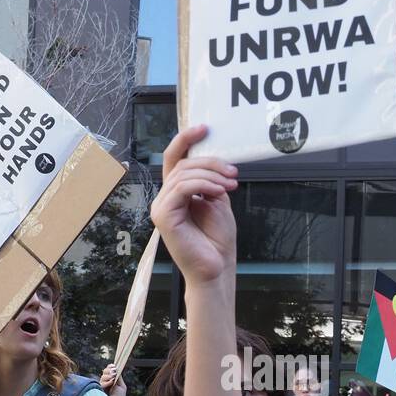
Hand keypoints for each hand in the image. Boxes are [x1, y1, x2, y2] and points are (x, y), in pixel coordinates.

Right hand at [99, 364, 126, 395]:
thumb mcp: (121, 387)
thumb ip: (119, 378)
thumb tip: (116, 369)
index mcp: (112, 380)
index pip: (110, 371)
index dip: (110, 367)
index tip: (113, 366)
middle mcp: (106, 382)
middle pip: (105, 371)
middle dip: (109, 371)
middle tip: (113, 374)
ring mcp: (101, 385)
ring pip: (103, 376)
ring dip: (108, 377)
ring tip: (112, 382)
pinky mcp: (97, 388)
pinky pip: (101, 382)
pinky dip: (106, 382)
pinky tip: (109, 385)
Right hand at [150, 125, 238, 286]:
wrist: (216, 268)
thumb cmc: (216, 240)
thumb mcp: (217, 201)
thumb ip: (211, 180)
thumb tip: (212, 159)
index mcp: (177, 192)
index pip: (175, 158)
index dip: (186, 139)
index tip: (205, 128)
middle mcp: (165, 197)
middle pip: (183, 164)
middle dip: (211, 163)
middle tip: (233, 173)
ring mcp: (162, 206)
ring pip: (184, 174)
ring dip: (211, 175)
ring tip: (230, 185)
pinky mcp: (163, 216)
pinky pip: (182, 188)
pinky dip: (203, 185)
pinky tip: (219, 192)